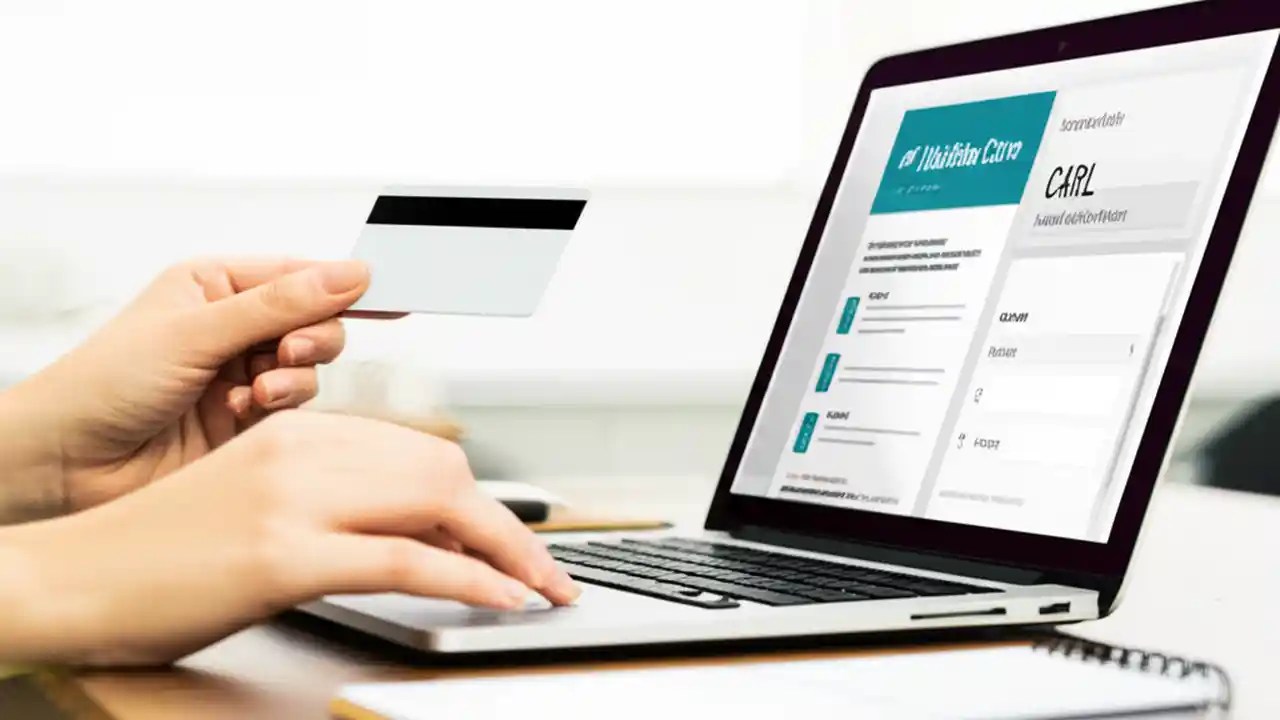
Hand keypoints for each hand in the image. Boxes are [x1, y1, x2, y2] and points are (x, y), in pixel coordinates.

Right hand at [1, 411, 579, 665]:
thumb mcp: (260, 506)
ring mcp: (293, 501)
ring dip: (507, 552)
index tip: (507, 539)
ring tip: (541, 587)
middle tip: (543, 568)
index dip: (476, 498)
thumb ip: (336, 505)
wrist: (72, 578)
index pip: (420, 450)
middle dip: (506, 523)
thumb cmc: (162, 552)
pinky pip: (406, 560)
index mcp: (299, 435)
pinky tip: (500, 598)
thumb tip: (422, 536)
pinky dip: (470, 580)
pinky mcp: (282, 556)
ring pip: (439, 503)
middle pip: (443, 467)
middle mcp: (303, 454)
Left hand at [22, 258, 374, 510]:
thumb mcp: (196, 331)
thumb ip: (280, 304)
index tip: (388, 294)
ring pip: (311, 368)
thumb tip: (348, 274)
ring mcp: (241, 375)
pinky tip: (241, 413)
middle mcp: (232, 328)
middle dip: (311, 337)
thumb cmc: (102, 385)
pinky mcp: (248, 423)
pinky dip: (276, 410)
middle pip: (316, 321)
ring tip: (255, 390)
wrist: (66, 465)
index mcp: (215, 286)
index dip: (343, 284)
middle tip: (287, 352)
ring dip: (290, 378)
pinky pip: (293, 408)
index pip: (298, 274)